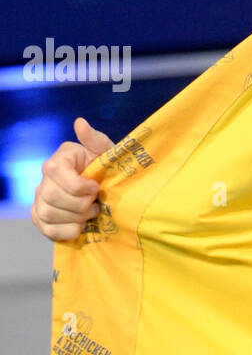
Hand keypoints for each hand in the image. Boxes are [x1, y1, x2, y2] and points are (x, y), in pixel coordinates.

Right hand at [31, 117, 115, 239]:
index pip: (55, 171)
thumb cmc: (108, 171)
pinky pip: (48, 230)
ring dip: (76, 217)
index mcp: (60, 159)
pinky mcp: (41, 217)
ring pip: (48, 213)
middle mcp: (44, 178)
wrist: (108, 194)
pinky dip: (69, 231)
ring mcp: (40, 199)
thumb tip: (80, 123)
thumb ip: (96, 140)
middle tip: (95, 203)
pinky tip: (81, 225)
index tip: (95, 187)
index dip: (77, 185)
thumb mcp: (108, 154)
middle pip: (51, 195)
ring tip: (90, 212)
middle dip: (80, 204)